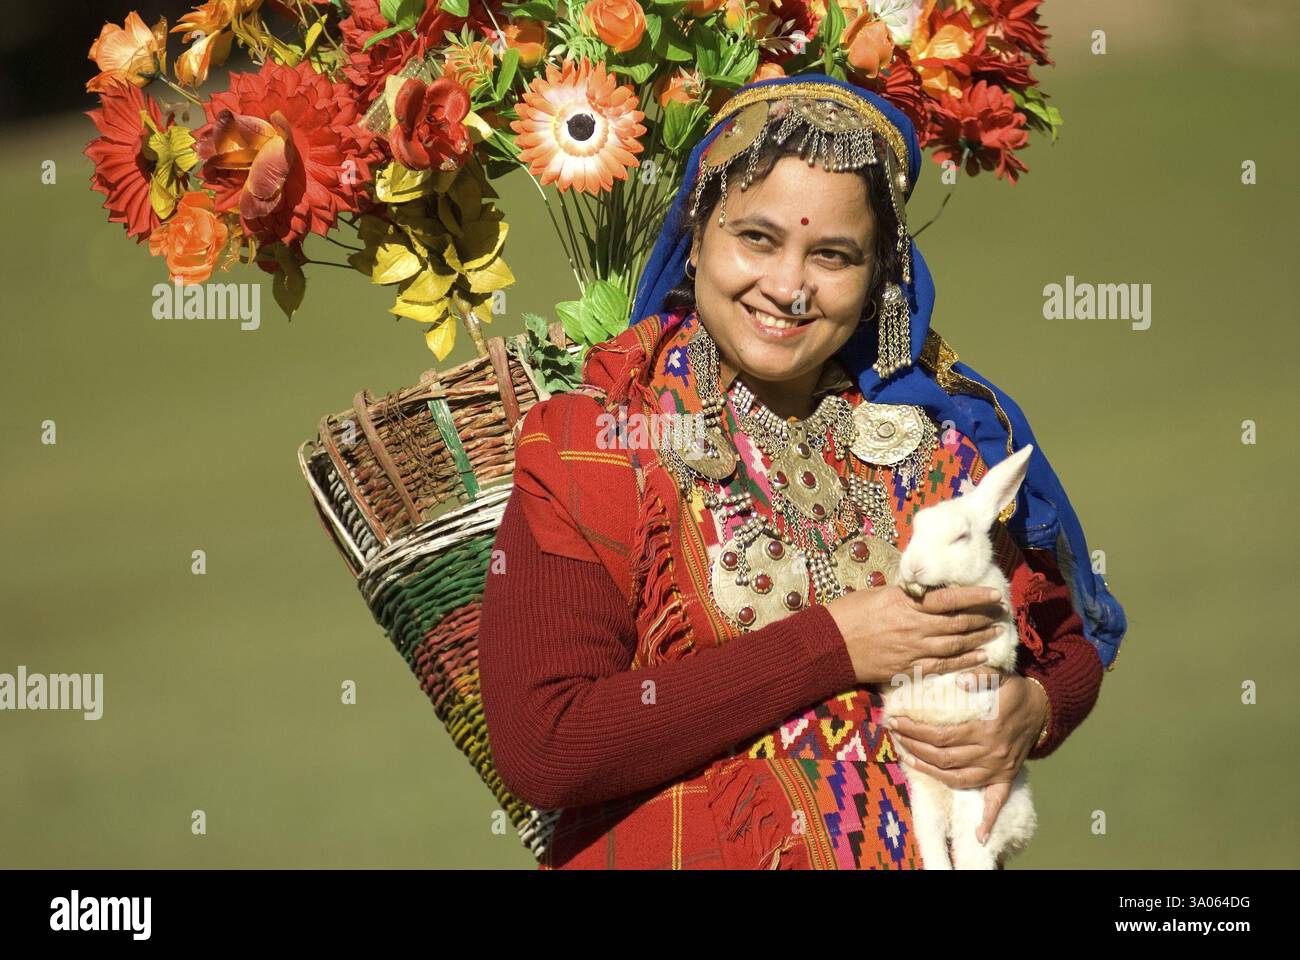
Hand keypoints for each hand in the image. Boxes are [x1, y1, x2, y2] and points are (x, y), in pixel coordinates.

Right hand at [827, 584, 1007, 685]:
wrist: (826, 645)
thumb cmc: (847, 614)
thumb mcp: (876, 594)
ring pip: (955, 645)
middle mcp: (913, 627)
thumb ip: (904, 594)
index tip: (994, 592)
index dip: (975, 596)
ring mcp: (912, 650)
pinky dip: (963, 663)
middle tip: (1002, 612)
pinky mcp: (907, 668)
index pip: (949, 598)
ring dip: (979, 639)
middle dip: (983, 617)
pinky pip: (941, 666)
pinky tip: (979, 658)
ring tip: (996, 632)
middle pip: (958, 622)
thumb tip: (923, 590)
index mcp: (905, 603)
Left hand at [885, 671, 1048, 842]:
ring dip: (928, 770)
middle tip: (893, 734)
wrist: (1043, 708)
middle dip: (913, 746)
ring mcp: (998, 768)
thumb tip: (959, 682)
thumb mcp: (1001, 676)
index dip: (915, 730)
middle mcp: (991, 753)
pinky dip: (988, 819)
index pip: (942, 735)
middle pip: (943, 757)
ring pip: (957, 778)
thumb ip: (980, 677)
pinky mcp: (1005, 777)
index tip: (895, 721)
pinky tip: (978, 835)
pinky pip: (997, 802)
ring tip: (905, 756)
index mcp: (987, 729)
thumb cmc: (1016, 691)